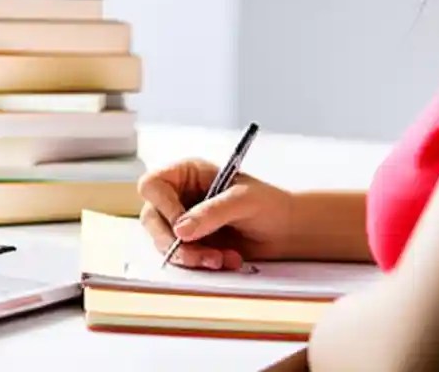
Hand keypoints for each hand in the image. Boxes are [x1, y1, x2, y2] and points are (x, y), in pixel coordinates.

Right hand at [137, 157, 294, 269]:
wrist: (286, 231)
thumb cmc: (268, 204)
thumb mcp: (242, 201)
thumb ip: (211, 213)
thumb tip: (181, 230)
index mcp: (186, 174)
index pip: (153, 185)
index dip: (163, 206)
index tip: (182, 227)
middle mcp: (179, 196)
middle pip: (152, 218)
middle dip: (174, 242)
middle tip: (200, 255)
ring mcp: (182, 222)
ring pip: (164, 242)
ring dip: (191, 256)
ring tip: (222, 259)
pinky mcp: (191, 244)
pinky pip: (181, 258)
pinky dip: (202, 263)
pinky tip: (226, 260)